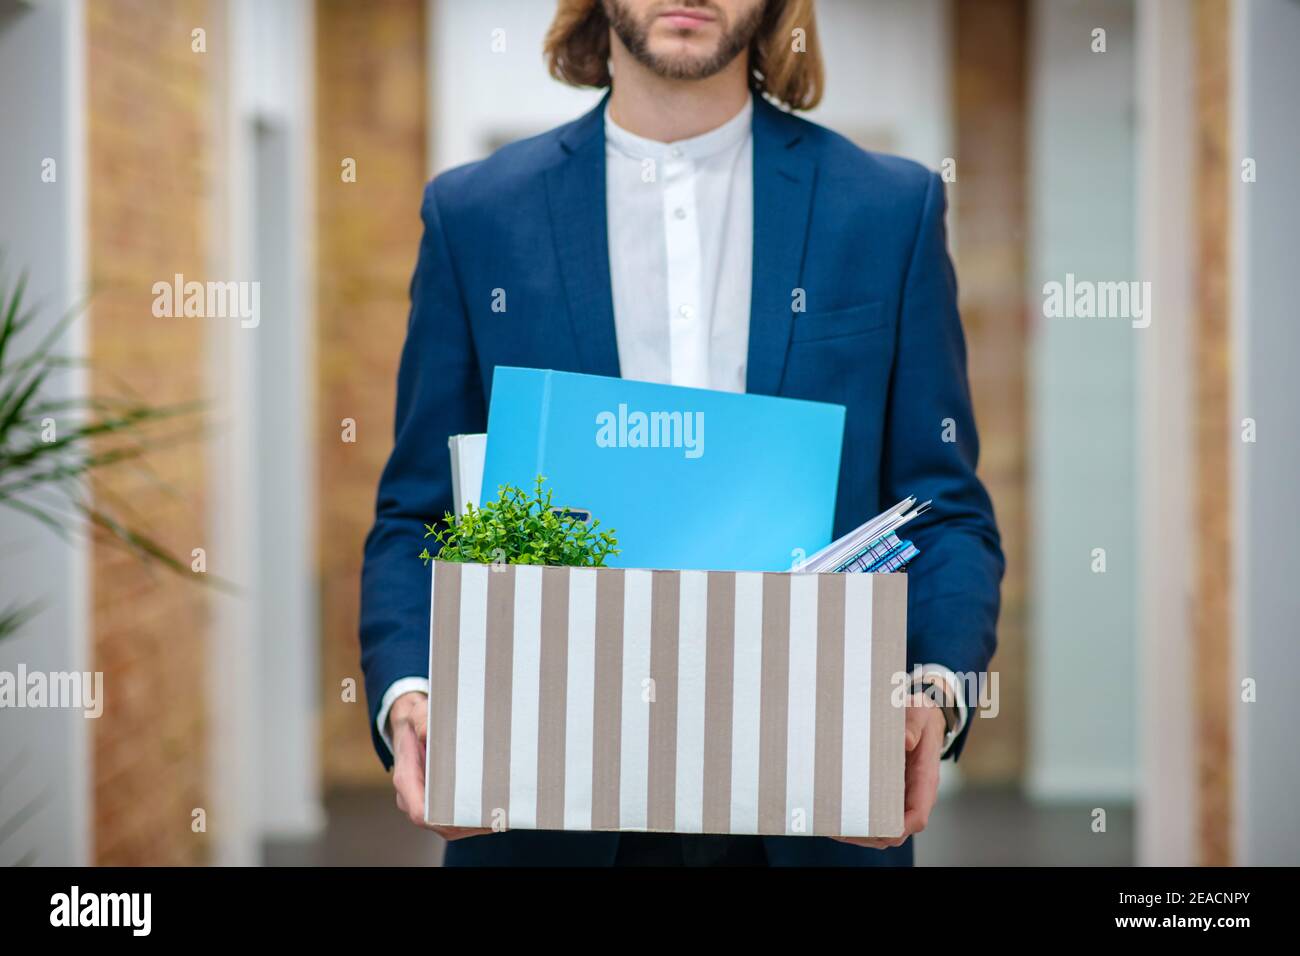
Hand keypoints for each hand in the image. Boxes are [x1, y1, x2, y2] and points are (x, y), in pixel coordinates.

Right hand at [389, 691, 493, 840]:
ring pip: (449, 826)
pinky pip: (453, 817)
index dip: (445, 820)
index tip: (473, 816)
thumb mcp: (417, 713)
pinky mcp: (436, 800)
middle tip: (498, 816)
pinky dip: (472, 817)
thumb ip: (422, 720)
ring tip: (502, 815)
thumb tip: (428, 732)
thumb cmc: (415, 721)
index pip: (421, 813)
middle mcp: (412, 797)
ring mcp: (424, 801)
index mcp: (406, 780)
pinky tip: (494, 809)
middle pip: (440, 825)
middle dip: (469, 824)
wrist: (409, 725)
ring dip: (474, 823)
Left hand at [835, 692, 946, 849]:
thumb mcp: (921, 712)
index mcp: (925, 780)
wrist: (923, 714)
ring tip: (830, 824)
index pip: (917, 817)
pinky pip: (875, 814)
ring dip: (859, 831)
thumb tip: (905, 741)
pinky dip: (856, 819)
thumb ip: (914, 724)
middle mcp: (914, 794)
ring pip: (883, 827)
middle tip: (838, 827)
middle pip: (896, 830)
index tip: (873, 829)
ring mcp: (901, 796)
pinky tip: (834, 813)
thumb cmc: (921, 714)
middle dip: (869, 834)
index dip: (898, 827)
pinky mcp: (888, 791)